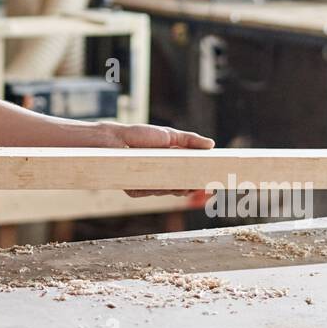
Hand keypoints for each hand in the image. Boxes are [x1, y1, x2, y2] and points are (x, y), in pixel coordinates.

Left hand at [99, 121, 214, 198]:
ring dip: (173, 189)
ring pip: (164, 192)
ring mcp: (147, 183)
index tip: (207, 181)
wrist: (115, 138)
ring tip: (183, 185)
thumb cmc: (140, 135)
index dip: (196, 180)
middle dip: (188, 188)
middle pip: (177, 188)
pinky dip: (154, 188)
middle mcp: (158, 176)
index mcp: (168, 164)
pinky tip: (160, 184)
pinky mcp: (134, 189)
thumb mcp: (169, 135)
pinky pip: (147, 192)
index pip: (186, 176)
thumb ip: (190, 140)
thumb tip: (211, 144)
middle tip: (197, 186)